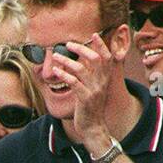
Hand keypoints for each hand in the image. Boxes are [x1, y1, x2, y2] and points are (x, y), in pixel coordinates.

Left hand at [52, 33, 113, 147]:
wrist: (93, 127)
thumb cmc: (90, 107)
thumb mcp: (94, 89)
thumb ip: (92, 75)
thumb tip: (83, 60)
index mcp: (105, 79)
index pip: (106, 57)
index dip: (101, 45)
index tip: (93, 35)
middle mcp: (102, 82)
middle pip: (95, 59)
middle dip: (81, 49)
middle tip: (68, 44)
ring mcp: (94, 90)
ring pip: (81, 69)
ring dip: (66, 61)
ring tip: (55, 56)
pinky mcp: (84, 98)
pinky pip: (73, 82)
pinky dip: (63, 74)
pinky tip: (55, 71)